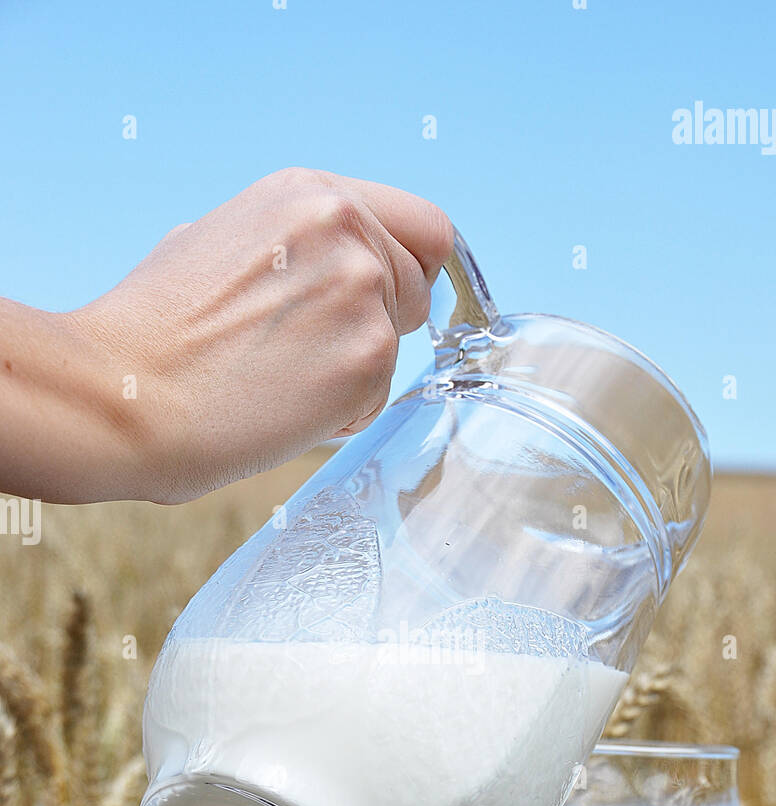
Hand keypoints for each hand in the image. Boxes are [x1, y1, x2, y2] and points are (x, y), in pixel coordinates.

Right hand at [0, 170, 451, 503]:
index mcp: (311, 193)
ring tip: (276, 381)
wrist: (125, 393)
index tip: (384, 297)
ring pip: (396, 346)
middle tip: (304, 352)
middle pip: (418, 287)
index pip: (423, 226)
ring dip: (354, 373)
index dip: (408, 267)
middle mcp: (347, 229)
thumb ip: (287, 245)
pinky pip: (377, 398)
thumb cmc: (152, 333)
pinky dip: (339, 414)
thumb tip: (315, 264)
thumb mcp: (212, 241)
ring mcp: (363, 293)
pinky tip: (277, 410)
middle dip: (378, 323)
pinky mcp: (368, 360)